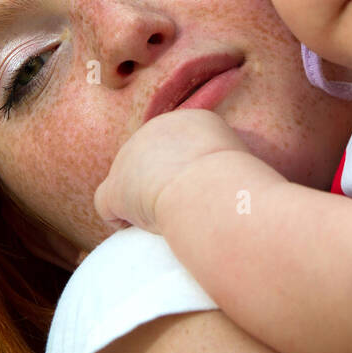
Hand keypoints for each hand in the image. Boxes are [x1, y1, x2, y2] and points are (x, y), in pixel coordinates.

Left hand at [94, 109, 243, 234]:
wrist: (215, 194)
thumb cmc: (241, 188)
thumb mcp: (245, 166)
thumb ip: (227, 166)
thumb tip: (234, 186)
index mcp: (190, 121)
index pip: (174, 147)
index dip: (183, 173)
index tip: (200, 193)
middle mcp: (155, 130)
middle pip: (148, 162)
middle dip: (159, 186)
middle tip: (183, 210)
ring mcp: (130, 156)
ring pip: (128, 183)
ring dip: (141, 205)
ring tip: (168, 221)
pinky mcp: (116, 186)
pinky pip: (107, 206)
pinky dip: (121, 221)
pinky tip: (143, 231)